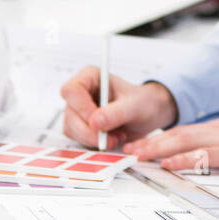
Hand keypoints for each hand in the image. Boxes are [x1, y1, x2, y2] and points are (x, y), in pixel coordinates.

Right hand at [61, 66, 177, 150]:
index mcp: (91, 76)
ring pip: (72, 129)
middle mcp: (81, 92)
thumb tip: (94, 122)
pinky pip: (78, 138)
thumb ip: (117, 112)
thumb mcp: (136, 106)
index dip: (82, 108)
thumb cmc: (143, 102)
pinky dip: (94, 143)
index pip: (72, 90)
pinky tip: (113, 139)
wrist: (148, 114)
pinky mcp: (80, 126)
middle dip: (90, 131)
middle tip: (112, 138)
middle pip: (70, 114)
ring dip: (94, 139)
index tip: (98, 121)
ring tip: (118, 136)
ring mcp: (78, 110)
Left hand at [122, 119, 218, 172]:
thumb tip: (192, 159)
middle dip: (151, 141)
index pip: (181, 132)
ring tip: (140, 154)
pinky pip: (207, 155)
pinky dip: (187, 159)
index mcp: (218, 129)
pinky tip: (172, 163)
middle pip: (178, 134)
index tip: (136, 145)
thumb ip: (216, 149)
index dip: (157, 138)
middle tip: (128, 149)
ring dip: (160, 148)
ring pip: (188, 141)